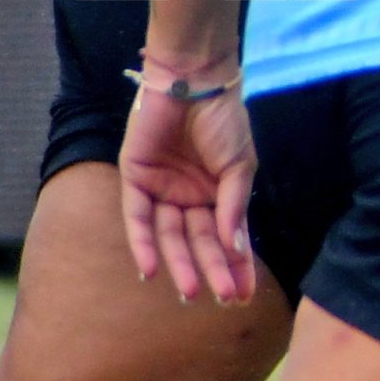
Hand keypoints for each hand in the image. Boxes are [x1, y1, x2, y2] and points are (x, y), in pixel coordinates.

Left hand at [119, 76, 257, 304]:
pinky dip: (143, 245)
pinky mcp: (135, 179)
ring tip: (192, 292)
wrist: (194, 81)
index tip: (244, 296)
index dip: (236, 266)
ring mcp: (162, 190)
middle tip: (222, 298)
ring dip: (179, 264)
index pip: (227, 238)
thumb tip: (237, 247)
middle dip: (211, 270)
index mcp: (217, 194)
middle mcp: (189, 197)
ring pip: (169, 236)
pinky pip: (137, 219)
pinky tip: (151, 271)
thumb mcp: (239, 166)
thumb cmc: (223, 120)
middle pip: (198, 241)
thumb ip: (234, 207)